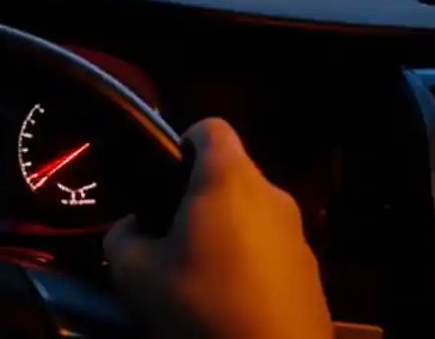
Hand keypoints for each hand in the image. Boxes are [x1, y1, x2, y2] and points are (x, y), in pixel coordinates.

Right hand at [105, 118, 332, 338]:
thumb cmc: (200, 306)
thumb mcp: (134, 273)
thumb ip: (122, 236)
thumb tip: (134, 228)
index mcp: (229, 179)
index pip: (210, 127)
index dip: (181, 143)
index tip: (163, 182)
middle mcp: (272, 194)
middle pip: (230, 175)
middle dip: (198, 199)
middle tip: (169, 239)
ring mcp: (298, 234)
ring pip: (251, 215)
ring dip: (225, 234)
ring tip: (198, 279)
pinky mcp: (311, 272)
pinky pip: (271, 249)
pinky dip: (249, 264)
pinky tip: (231, 304)